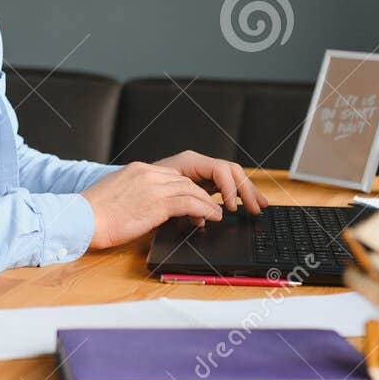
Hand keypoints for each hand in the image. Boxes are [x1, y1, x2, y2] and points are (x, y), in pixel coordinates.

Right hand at [81, 161, 224, 248]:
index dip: (186, 189)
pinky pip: (191, 203)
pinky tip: (212, 217)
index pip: (170, 176)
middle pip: (184, 181)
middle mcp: (147, 173)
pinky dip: (206, 209)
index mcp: (136, 170)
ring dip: (208, 203)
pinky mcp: (157, 203)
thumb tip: (145, 208)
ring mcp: (153, 186)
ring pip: (191, 190)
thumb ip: (133, 195)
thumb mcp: (115, 196)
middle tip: (211, 206)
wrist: (80, 218)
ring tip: (217, 213)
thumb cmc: (91, 215)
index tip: (195, 199)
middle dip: (201, 194)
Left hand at [150, 150, 269, 213]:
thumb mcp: (162, 198)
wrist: (121, 199)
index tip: (232, 208)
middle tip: (257, 209)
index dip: (230, 188)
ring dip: (246, 192)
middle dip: (246, 190)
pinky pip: (222, 186)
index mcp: (189, 162)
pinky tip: (243, 206)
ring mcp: (199, 172)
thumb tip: (204, 217)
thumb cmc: (139, 195)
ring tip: (257, 207)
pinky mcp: (199, 182)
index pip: (220, 170)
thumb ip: (185, 205)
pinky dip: (234, 195)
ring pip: (231, 178)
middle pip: (231, 172)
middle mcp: (197, 164)